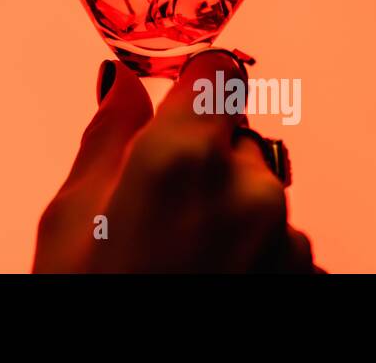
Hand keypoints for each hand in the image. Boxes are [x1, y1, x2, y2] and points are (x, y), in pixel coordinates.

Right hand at [33, 50, 318, 272]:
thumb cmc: (88, 305)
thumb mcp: (69, 219)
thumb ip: (107, 137)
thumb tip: (122, 85)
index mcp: (181, 157)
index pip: (217, 71)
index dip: (192, 85)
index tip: (174, 102)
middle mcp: (247, 187)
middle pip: (237, 134)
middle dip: (203, 156)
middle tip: (156, 207)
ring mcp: (284, 237)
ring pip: (260, 188)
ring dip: (229, 207)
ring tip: (179, 258)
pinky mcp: (305, 277)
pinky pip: (280, 238)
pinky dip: (252, 250)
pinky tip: (208, 281)